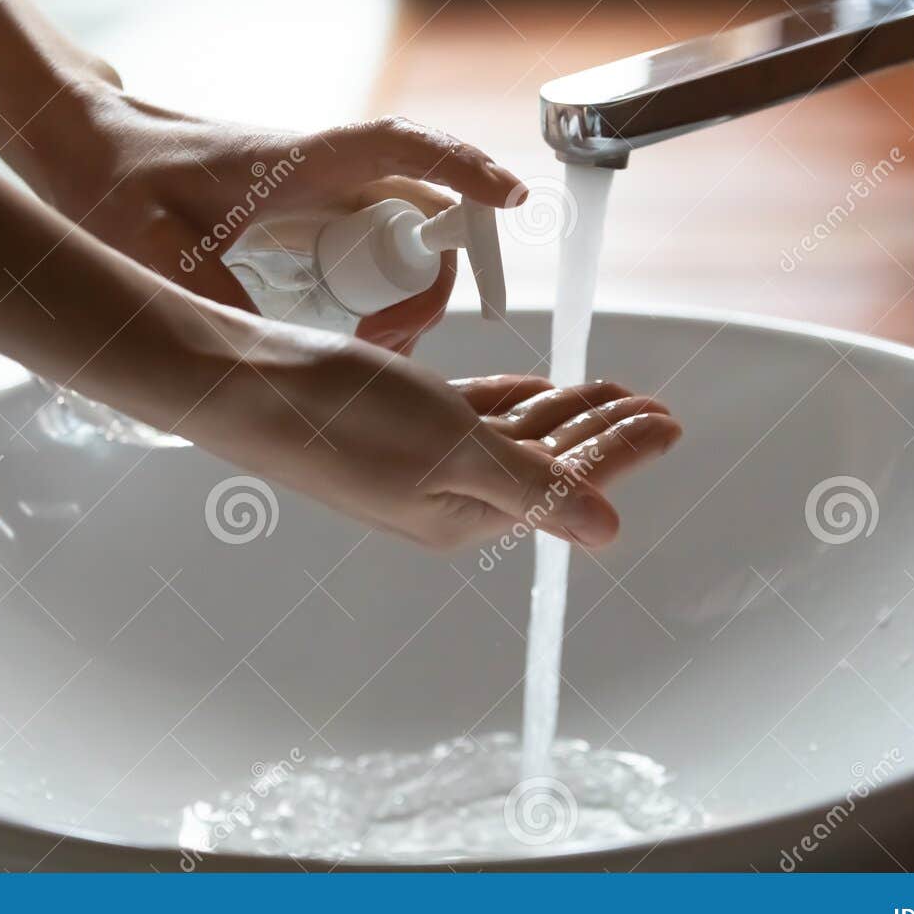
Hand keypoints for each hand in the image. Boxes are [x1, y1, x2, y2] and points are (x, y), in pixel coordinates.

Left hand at [29, 85, 522, 353]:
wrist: (84, 145)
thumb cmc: (115, 176)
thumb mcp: (152, 246)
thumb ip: (209, 296)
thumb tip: (274, 354)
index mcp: (297, 163)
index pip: (402, 148)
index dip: (463, 169)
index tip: (509, 199)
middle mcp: (321, 172)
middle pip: (420, 210)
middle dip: (435, 275)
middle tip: (397, 341)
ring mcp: (317, 195)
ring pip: (400, 234)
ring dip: (410, 289)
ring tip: (375, 351)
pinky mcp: (306, 216)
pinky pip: (372, 246)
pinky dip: (383, 288)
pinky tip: (355, 338)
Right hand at [185, 313, 680, 550]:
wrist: (246, 383)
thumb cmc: (336, 420)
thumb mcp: (451, 454)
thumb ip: (534, 488)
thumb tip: (605, 531)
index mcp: (465, 514)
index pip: (567, 479)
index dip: (623, 450)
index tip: (667, 423)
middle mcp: (448, 492)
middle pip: (549, 459)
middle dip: (606, 431)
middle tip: (656, 408)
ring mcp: (423, 457)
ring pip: (516, 434)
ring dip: (567, 412)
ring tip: (614, 393)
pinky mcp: (400, 422)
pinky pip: (475, 414)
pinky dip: (514, 399)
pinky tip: (539, 389)